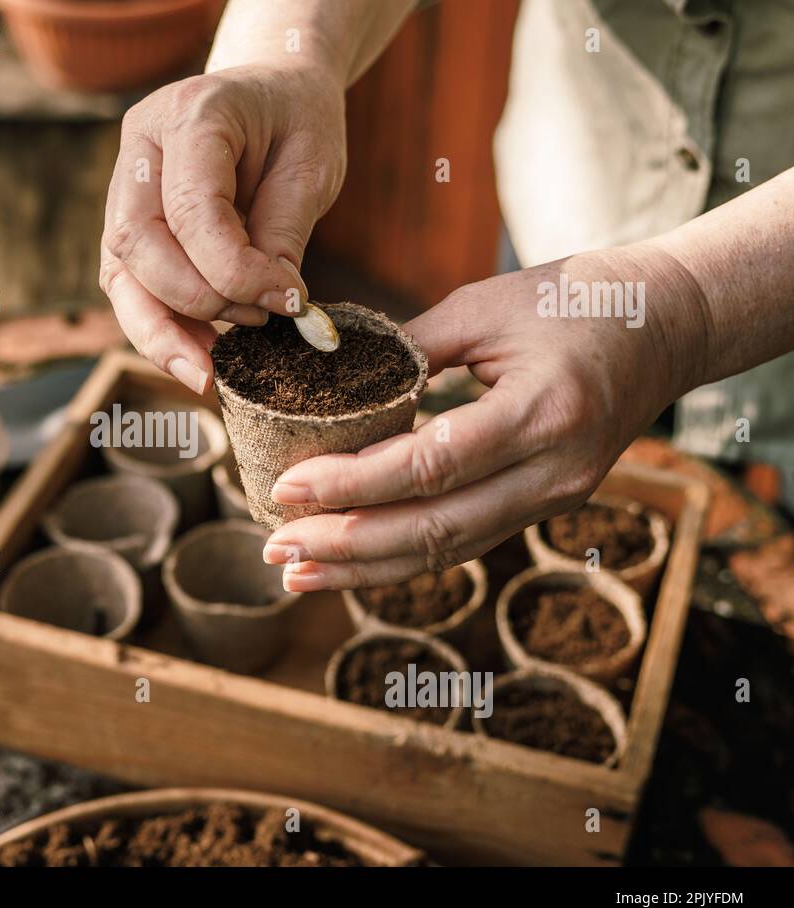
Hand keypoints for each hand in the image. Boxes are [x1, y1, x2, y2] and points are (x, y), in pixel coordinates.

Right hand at [99, 63, 346, 394]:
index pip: (192, 210)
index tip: (289, 301)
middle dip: (194, 300)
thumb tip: (273, 307)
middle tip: (257, 323)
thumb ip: (283, 233)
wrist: (274, 93)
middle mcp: (141, 146)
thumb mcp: (312, 166)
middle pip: (137, 243)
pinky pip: (129, 285)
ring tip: (207, 373)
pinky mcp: (128, 222)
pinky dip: (160, 326)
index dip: (235, 270)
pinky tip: (198, 353)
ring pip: (119, 273)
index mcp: (190, 113)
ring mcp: (125, 184)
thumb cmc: (297, 123)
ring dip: (161, 331)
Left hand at [261, 247, 709, 589]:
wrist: (668, 324)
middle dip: (346, 545)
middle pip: (435, 528)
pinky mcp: (544, 506)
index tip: (285, 488)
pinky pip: (464, 542)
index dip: (351, 486)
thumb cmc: (575, 300)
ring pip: (448, 551)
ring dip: (365, 568)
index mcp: (541, 412)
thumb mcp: (486, 305)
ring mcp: (554, 498)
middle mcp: (553, 472)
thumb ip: (407, 349)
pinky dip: (402, 557)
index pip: (429, 466)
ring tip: (296, 571)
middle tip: (275, 548)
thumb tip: (324, 384)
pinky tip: (350, 564)